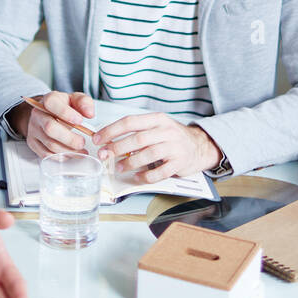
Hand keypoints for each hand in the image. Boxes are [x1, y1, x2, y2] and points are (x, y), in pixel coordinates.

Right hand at [16, 91, 95, 157]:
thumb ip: (84, 102)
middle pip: (50, 128)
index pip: (51, 103)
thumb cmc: (63, 107)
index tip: (80, 121)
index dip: (65, 113)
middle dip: (69, 138)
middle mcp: (37, 114)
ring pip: (50, 144)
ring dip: (68, 150)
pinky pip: (46, 154)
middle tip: (82, 142)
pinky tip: (71, 153)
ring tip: (81, 150)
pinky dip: (62, 156)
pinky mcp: (33, 143)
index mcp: (48, 100)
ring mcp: (33, 129)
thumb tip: (89, 114)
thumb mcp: (75, 100)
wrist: (47, 114)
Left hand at [92, 113, 219, 182]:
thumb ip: (136, 131)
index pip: (130, 122)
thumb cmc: (171, 137)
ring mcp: (174, 147)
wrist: (199, 146)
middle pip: (138, 139)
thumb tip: (109, 139)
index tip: (98, 139)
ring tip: (119, 167)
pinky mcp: (180, 163)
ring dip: (130, 162)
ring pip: (148, 155)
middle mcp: (166, 131)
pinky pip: (160, 172)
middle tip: (104, 155)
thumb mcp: (156, 127)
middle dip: (117, 147)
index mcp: (157, 119)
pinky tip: (137, 177)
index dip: (112, 130)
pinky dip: (146, 176)